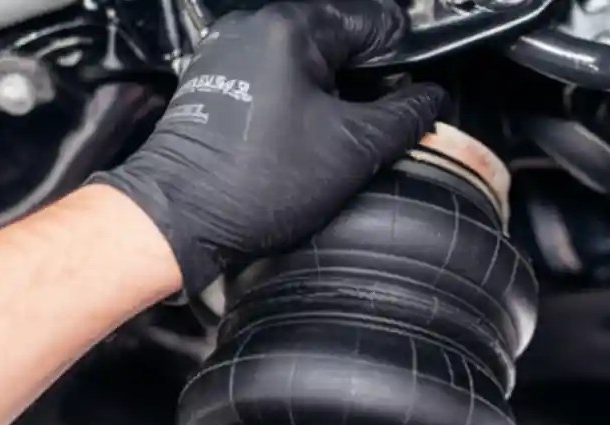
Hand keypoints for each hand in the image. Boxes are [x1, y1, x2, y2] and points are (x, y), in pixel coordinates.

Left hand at [92, 0, 445, 295]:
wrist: (179, 216)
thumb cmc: (259, 180)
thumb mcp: (352, 149)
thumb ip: (403, 116)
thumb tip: (430, 99)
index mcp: (292, 27)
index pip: (373, 22)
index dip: (401, 61)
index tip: (411, 97)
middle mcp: (255, 26)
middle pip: (337, 39)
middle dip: (364, 79)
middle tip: (378, 124)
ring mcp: (228, 51)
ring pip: (305, 61)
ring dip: (330, 93)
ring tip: (339, 137)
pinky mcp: (213, 80)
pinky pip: (273, 78)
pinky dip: (297, 102)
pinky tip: (302, 139)